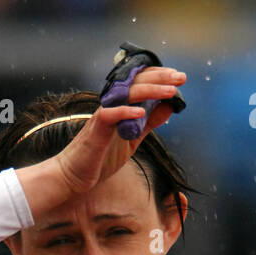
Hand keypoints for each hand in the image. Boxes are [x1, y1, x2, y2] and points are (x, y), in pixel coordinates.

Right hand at [54, 66, 185, 195]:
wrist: (74, 176)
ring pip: (127, 95)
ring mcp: (103, 115)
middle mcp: (111, 105)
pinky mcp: (96, 130)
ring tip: (170, 92)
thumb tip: (168, 108)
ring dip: (150, 91)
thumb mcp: (132, 139)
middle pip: (137, 83)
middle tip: (181, 77)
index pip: (141, 82)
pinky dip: (126, 112)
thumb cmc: (101, 158)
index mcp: (120, 105)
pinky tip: (142, 112)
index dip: (160, 78)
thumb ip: (148, 124)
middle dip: (161, 79)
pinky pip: (110, 115)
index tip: (179, 78)